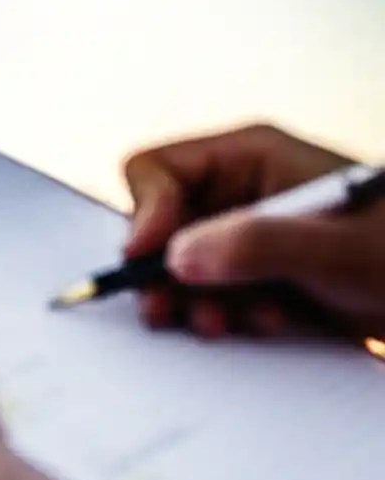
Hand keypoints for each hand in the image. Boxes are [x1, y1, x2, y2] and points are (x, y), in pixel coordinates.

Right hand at [122, 123, 384, 336]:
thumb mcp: (336, 248)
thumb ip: (255, 245)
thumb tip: (177, 256)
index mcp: (250, 156)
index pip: (157, 170)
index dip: (144, 213)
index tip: (150, 259)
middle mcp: (240, 189)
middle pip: (160, 222)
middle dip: (166, 270)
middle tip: (169, 311)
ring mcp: (250, 233)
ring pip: (181, 264)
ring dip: (195, 300)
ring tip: (226, 324)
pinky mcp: (261, 273)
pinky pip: (213, 292)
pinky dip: (228, 314)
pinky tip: (267, 323)